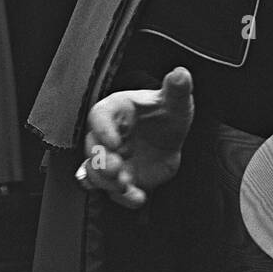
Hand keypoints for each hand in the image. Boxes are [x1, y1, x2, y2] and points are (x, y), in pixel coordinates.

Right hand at [80, 67, 193, 208]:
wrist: (170, 139)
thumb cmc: (166, 113)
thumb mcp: (175, 101)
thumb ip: (176, 89)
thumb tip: (180, 73)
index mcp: (116, 111)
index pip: (98, 116)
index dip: (102, 130)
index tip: (114, 141)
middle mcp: (108, 136)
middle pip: (91, 148)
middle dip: (100, 161)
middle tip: (116, 168)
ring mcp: (112, 160)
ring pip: (94, 173)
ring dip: (105, 182)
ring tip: (124, 184)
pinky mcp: (121, 180)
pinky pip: (114, 193)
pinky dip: (124, 198)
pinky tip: (139, 197)